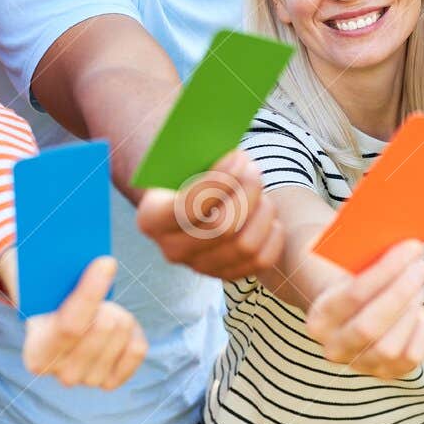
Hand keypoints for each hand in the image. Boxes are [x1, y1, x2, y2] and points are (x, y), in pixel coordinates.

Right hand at [21, 257, 147, 388]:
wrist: (58, 334)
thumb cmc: (51, 309)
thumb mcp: (45, 296)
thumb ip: (58, 279)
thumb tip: (94, 259)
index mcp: (37, 354)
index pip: (70, 324)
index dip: (90, 292)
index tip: (107, 263)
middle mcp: (62, 375)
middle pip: (104, 326)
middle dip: (108, 301)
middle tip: (101, 295)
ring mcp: (88, 381)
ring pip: (122, 332)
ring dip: (119, 313)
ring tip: (104, 311)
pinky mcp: (111, 381)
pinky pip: (137, 348)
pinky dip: (134, 330)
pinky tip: (120, 325)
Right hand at [136, 151, 283, 281]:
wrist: (190, 197)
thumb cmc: (188, 171)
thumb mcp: (184, 157)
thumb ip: (199, 149)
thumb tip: (234, 151)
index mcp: (151, 219)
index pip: (187, 208)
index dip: (219, 181)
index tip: (238, 156)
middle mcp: (171, 250)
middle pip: (222, 228)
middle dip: (245, 192)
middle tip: (254, 168)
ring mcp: (200, 267)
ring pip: (245, 245)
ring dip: (261, 210)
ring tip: (260, 187)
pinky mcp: (227, 274)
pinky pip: (260, 260)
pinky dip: (272, 234)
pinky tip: (266, 211)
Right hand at [305, 241, 423, 378]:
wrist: (343, 302)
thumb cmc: (347, 272)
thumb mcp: (344, 256)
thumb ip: (361, 246)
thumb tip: (397, 239)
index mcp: (318, 318)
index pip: (353, 296)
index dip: (386, 271)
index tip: (411, 247)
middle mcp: (333, 347)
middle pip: (370, 327)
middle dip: (402, 292)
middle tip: (423, 265)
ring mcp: (359, 365)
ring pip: (390, 346)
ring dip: (411, 310)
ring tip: (419, 282)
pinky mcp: (386, 372)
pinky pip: (410, 358)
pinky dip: (420, 332)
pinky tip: (419, 311)